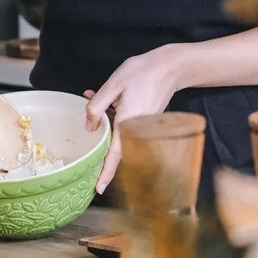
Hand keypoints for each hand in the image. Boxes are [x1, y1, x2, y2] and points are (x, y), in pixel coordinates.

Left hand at [84, 45, 183, 193]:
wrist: (170, 67)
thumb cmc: (142, 73)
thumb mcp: (112, 86)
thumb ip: (96, 107)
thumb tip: (89, 127)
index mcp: (126, 124)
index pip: (113, 156)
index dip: (105, 174)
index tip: (98, 190)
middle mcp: (135, 130)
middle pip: (115, 150)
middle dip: (101, 154)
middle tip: (87, 161)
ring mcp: (141, 126)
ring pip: (118, 135)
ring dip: (104, 127)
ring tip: (92, 104)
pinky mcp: (144, 120)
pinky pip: (124, 125)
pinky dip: (112, 116)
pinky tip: (103, 99)